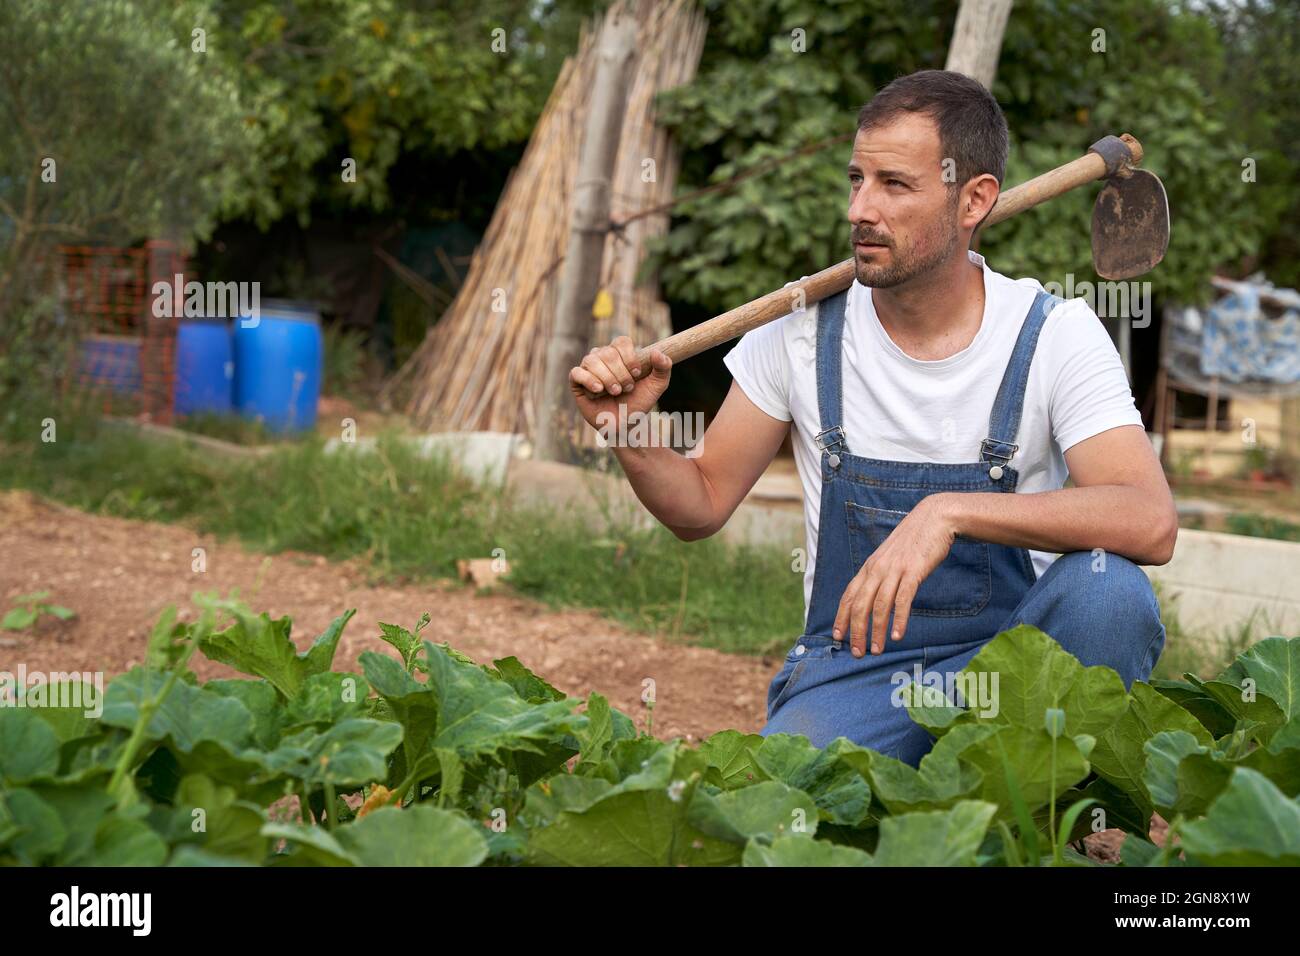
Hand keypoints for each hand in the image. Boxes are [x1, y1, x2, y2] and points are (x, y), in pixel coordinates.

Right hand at [569, 335, 671, 429]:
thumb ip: (663, 368)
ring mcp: (588, 368)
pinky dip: (589, 380)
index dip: (629, 356)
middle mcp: (602, 357)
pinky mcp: (576, 382)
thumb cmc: (638, 403)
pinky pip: (576, 373)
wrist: (625, 425)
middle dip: (620, 373)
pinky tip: (598, 390)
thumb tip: (658, 353)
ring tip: (615, 392)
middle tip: (626, 389)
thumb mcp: (656, 386)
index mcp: (620, 354)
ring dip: (607, 378)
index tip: (636, 373)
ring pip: (592, 361)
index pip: (621, 342)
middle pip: (608, 353)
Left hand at [833, 494, 958, 655]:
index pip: (848, 596)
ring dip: (876, 631)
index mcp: (869, 567)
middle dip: (856, 631)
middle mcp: (877, 569)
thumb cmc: (913, 542)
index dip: (841, 618)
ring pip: (879, 606)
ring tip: (876, 650)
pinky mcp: (913, 571)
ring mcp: (894, 570)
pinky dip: (899, 619)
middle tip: (856, 653)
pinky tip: (896, 635)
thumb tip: (875, 598)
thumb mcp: (890, 558)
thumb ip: (881, 576)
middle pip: (860, 605)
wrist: (934, 519)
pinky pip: (902, 599)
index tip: (837, 637)